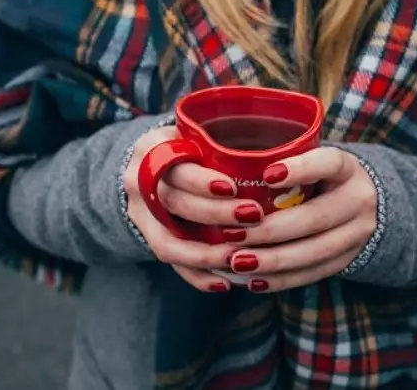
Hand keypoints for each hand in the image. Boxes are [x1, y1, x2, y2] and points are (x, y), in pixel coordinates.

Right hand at [122, 126, 264, 291]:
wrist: (149, 167)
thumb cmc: (187, 147)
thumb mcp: (195, 134)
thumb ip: (220, 142)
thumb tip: (277, 155)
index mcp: (152, 149)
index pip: (174, 166)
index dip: (201, 181)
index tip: (233, 188)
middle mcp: (139, 182)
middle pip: (174, 203)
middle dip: (214, 214)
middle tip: (253, 217)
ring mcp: (140, 215)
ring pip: (168, 242)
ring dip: (205, 254)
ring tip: (238, 259)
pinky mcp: (148, 239)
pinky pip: (171, 263)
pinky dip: (197, 276)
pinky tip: (224, 282)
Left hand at [224, 147, 377, 292]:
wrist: (369, 205)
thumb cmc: (322, 178)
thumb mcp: (314, 162)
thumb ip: (285, 163)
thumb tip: (230, 169)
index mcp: (348, 169)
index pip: (329, 163)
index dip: (301, 169)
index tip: (266, 175)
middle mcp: (358, 200)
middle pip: (315, 218)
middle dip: (271, 230)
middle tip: (232, 235)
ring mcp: (357, 234)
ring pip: (314, 252)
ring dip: (272, 260)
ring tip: (237, 262)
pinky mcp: (348, 260)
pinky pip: (313, 273)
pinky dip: (282, 279)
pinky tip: (254, 280)